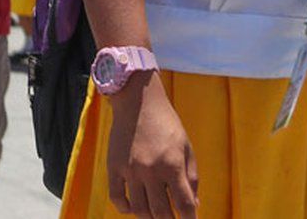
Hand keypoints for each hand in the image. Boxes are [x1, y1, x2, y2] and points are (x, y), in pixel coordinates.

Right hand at [106, 74, 197, 217]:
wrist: (137, 101)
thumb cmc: (166, 124)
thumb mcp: (186, 149)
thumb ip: (191, 179)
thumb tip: (193, 207)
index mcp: (172, 165)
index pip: (184, 206)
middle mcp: (150, 170)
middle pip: (161, 214)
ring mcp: (129, 169)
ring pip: (139, 210)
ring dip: (149, 218)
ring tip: (155, 215)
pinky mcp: (113, 166)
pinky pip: (116, 197)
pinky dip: (125, 209)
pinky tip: (133, 208)